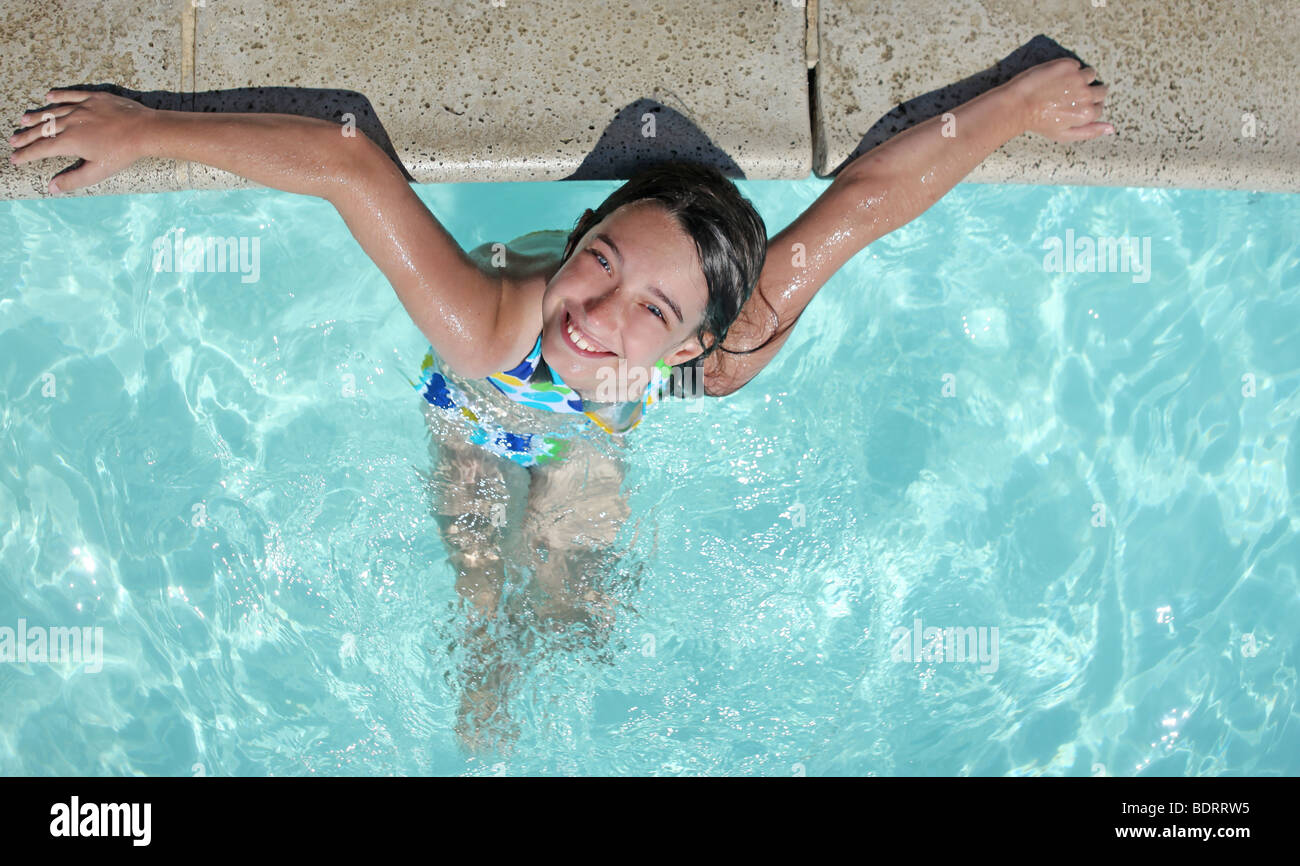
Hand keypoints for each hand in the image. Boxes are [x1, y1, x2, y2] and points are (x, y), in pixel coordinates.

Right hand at [8, 89, 155, 194]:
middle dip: (26, 137)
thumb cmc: (122, 153)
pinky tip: (49, 97)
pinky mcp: (94, 98)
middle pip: (43, 129)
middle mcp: (71, 122)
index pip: (42, 149)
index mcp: (70, 141)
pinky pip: (72, 95)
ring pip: (54, 112)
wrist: (144, 130)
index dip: (27, 154)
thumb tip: (52, 188)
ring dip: (38, 117)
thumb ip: (74, 179)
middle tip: (13, 141)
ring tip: (24, 120)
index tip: (15, 159)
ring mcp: (82, 108)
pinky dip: (59, 96)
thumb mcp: (98, 171)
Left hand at [1007, 58, 1112, 141]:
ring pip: (1090, 74)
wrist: (1018, 105)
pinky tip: (1054, 79)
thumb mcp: (1064, 134)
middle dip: (1089, 93)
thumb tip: (1112, 128)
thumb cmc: (1039, 122)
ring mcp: (1077, 78)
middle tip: (1069, 96)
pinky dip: (1068, 70)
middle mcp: (1086, 95)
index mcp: (1087, 113)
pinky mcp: (1067, 65)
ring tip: (1062, 86)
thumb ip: (1090, 132)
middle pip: (1101, 90)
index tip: (1072, 107)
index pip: (1099, 107)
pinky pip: (1076, 65)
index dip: (1086, 107)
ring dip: (1080, 79)